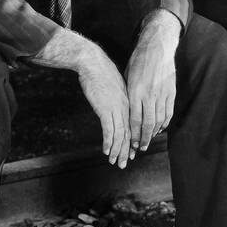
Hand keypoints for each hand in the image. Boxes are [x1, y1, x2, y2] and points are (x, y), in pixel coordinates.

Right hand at [76, 44, 132, 166]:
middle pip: (128, 134)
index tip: (132, 152)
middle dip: (127, 150)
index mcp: (129, 103)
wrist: (93, 63)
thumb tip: (115, 106)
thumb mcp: (114, 87)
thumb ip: (117, 99)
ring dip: (118, 150)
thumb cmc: (102, 73)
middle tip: (126, 163)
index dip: (132, 141)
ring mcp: (116, 109)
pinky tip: (106, 151)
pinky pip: (109, 130)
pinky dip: (108, 142)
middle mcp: (125, 108)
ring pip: (120, 135)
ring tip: (116, 162)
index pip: (132, 126)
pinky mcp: (105, 109)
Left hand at [126, 11, 181, 152]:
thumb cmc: (138, 61)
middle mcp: (149, 95)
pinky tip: (161, 128)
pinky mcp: (170, 92)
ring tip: (150, 140)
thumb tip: (126, 111)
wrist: (157, 47)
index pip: (134, 119)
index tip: (131, 143)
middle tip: (141, 147)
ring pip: (159, 119)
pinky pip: (168, 111)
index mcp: (135, 92)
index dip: (133, 133)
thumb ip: (128, 95)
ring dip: (154, 132)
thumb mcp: (127, 77)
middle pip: (147, 123)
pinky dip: (165, 122)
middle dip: (144, 138)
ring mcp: (161, 94)